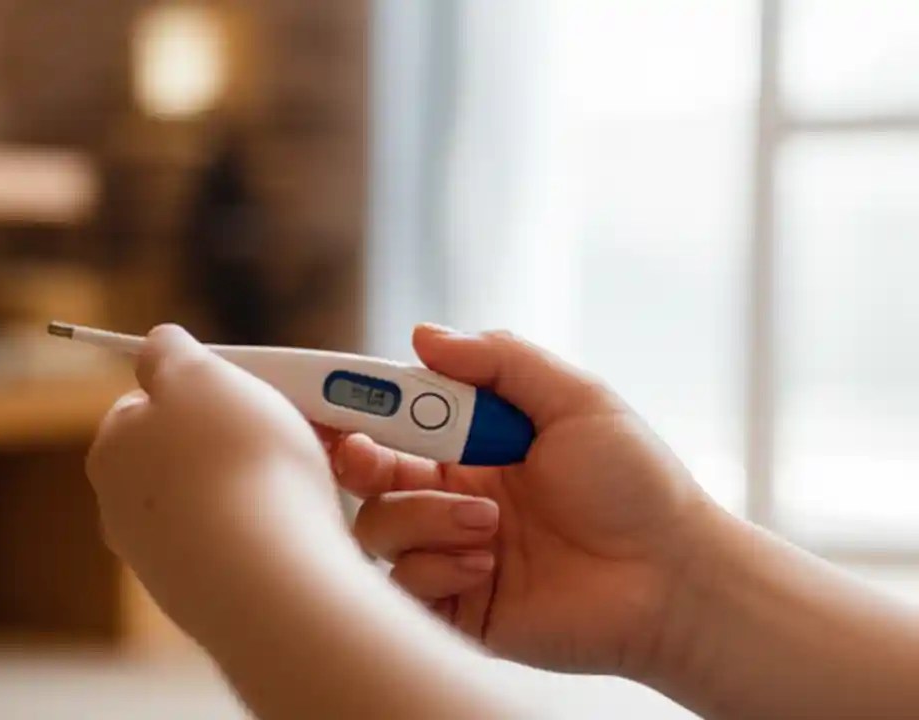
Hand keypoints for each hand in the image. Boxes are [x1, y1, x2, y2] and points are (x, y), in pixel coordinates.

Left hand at [86, 325, 344, 628]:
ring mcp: (157, 560)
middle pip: (177, 457)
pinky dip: (258, 536)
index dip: (196, 395)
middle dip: (221, 443)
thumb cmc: (237, 463)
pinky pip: (233, 549)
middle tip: (274, 434)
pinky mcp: (198, 600)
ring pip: (208, 504)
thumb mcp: (198, 373)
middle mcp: (120, 509)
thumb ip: (168, 351)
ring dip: (244, 490)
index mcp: (112, 449)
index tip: (239, 396)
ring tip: (293, 486)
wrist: (268, 577)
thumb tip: (155, 347)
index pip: (145, 405)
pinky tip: (287, 532)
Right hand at [333, 324, 715, 675]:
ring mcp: (451, 550)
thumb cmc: (637, 484)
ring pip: (379, 527)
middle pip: (366, 473)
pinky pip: (406, 583)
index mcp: (473, 445)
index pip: (395, 417)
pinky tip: (487, 563)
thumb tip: (423, 335)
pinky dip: (436, 566)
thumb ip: (501, 360)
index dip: (356, 403)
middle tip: (364, 454)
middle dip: (354, 458)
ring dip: (422, 516)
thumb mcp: (577, 399)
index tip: (326, 391)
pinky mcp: (456, 604)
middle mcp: (452, 494)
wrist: (673, 577)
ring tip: (488, 521)